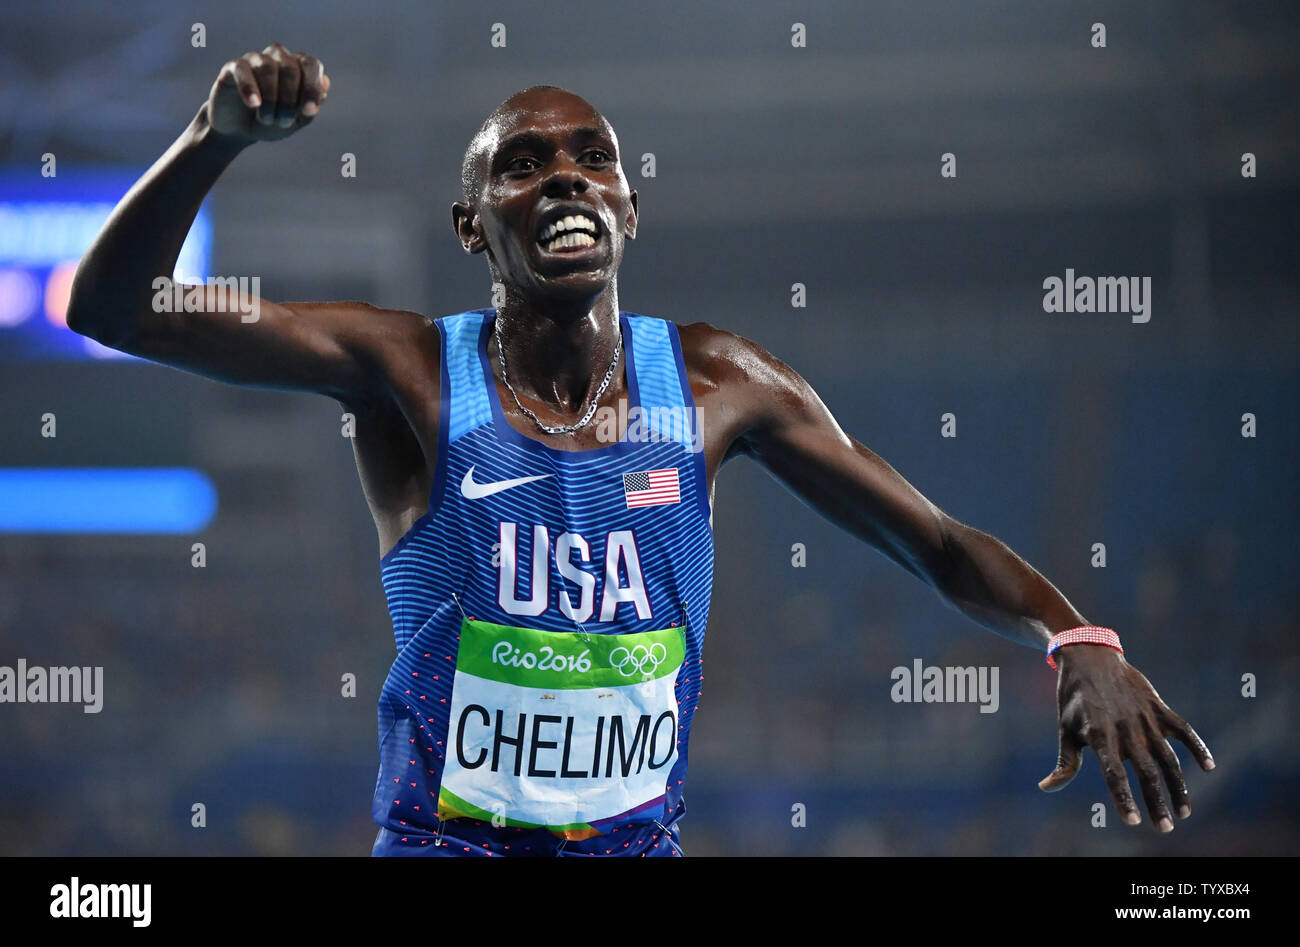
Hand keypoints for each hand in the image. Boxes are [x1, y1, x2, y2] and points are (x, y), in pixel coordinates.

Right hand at [206, 43, 328, 143]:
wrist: (239, 131)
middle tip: (283, 122)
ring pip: (267, 67)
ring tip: (267, 119)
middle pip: (290, 68)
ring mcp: (254, 60)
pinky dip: (249, 87)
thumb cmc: (272, 123)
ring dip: (271, 98)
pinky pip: (242, 69)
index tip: (309, 111)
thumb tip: (325, 84)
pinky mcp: (233, 68)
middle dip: (289, 100)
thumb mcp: (296, 121)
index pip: (310, 64)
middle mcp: (277, 58)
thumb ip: (311, 105)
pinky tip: (254, 104)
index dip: (312, 87)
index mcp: (297, 67)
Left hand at [1038, 644, 1213, 831]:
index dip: (1123, 798)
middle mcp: (1124, 728)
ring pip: (1168, 758)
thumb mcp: (1065, 729)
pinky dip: (1197, 746)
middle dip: (1156, 802)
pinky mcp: (1158, 707)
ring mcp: (1145, 717)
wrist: (1090, 657)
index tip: (1132, 821)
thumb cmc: (1074, 699)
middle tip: (1164, 828)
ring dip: (1178, 786)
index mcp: (1099, 735)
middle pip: (1145, 772)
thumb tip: (1046, 788)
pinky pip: (1183, 729)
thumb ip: (1065, 762)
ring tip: (1183, 813)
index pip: (1113, 773)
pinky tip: (1208, 767)